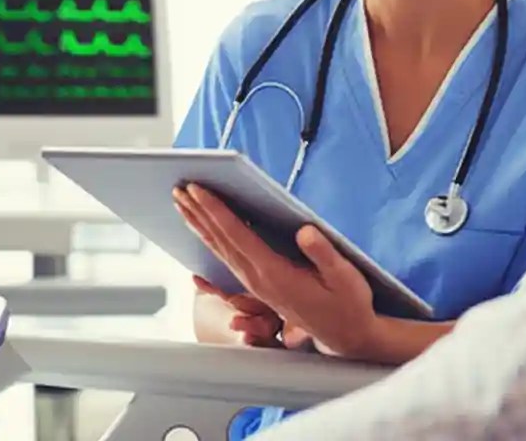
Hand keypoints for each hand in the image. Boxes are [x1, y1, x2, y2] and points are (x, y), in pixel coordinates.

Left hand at [174, 184, 379, 358]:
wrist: (346, 336)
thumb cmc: (348, 303)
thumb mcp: (345, 277)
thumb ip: (323, 254)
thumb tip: (304, 231)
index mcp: (275, 274)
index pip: (238, 236)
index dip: (216, 211)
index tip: (198, 190)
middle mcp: (258, 279)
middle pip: (220, 241)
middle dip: (198, 213)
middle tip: (178, 189)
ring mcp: (255, 284)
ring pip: (219, 250)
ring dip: (199, 225)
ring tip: (182, 203)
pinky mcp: (258, 285)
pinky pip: (227, 258)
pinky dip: (211, 239)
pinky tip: (203, 229)